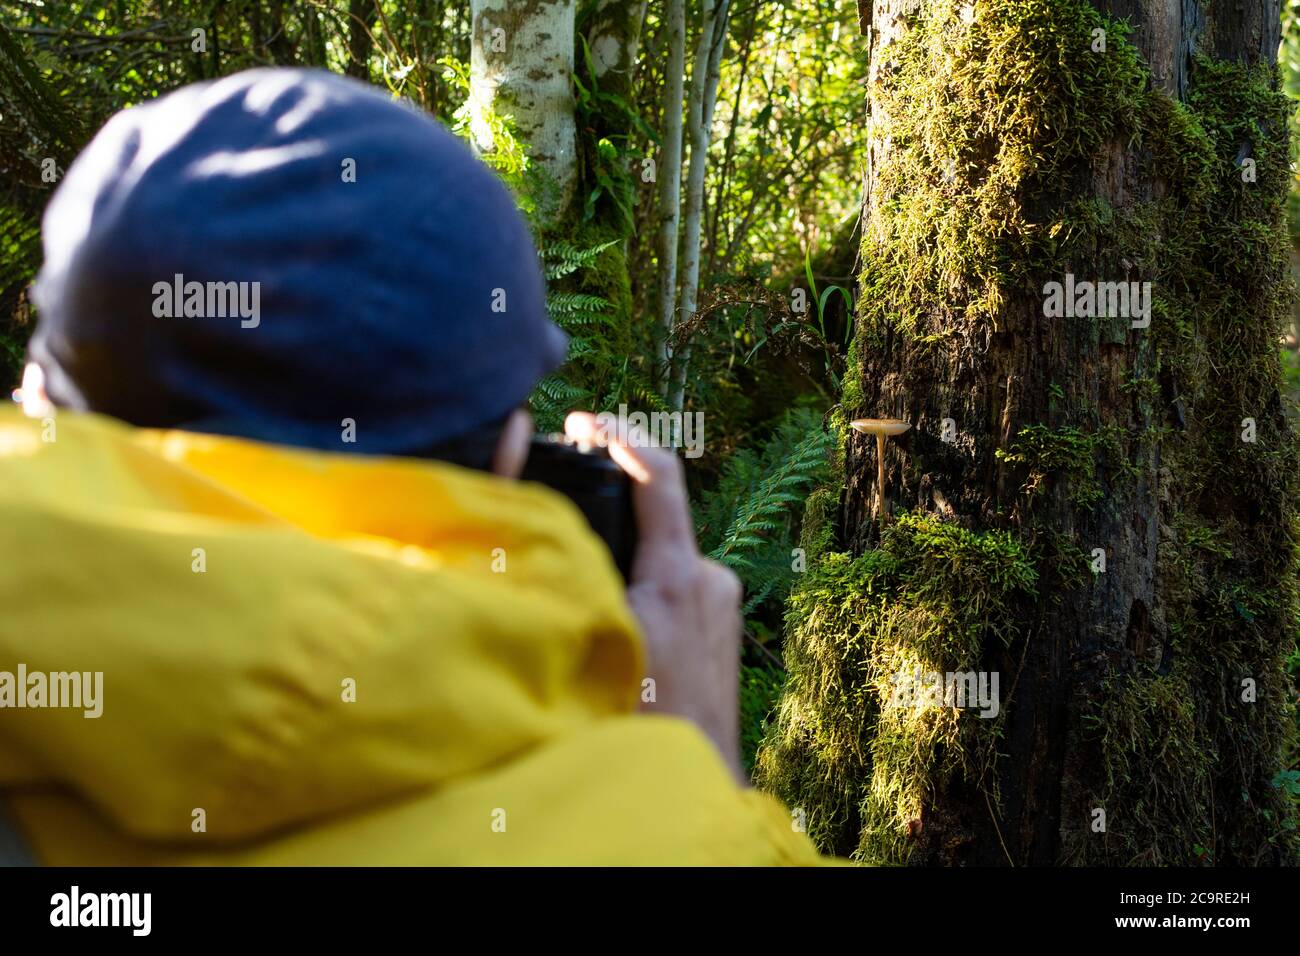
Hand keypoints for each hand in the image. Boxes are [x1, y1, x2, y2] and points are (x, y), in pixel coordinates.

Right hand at [564, 412, 743, 782]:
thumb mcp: (597, 639)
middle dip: (613, 502)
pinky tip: (615, 613)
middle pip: (657, 515)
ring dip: (627, 553)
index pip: (659, 477)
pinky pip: (676, 584)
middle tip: (568, 486)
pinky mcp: (722, 625)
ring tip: (583, 574)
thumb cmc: (641, 720)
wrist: (694, 778)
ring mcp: (722, 602)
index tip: (588, 420)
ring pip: (664, 555)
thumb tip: (550, 530)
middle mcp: (711, 580)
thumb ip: (580, 577)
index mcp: (680, 576)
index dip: (622, 436)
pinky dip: (645, 582)